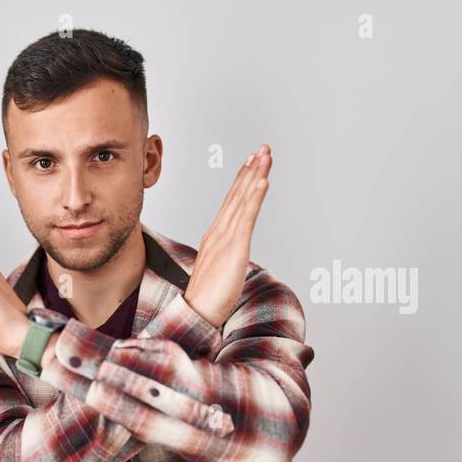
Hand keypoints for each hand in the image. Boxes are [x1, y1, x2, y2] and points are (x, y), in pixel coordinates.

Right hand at [183, 144, 271, 327]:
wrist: (196, 312)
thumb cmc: (206, 299)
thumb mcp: (218, 272)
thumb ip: (225, 259)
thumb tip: (232, 258)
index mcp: (215, 237)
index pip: (231, 204)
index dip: (242, 182)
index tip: (251, 163)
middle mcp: (219, 232)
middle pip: (237, 195)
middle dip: (250, 170)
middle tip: (262, 149)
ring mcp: (226, 238)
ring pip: (243, 200)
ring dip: (255, 175)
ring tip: (264, 156)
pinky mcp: (234, 247)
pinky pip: (247, 217)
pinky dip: (254, 197)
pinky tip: (262, 180)